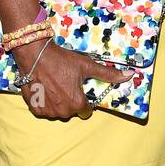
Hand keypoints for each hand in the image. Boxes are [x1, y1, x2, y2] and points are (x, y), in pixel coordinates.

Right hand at [14, 40, 134, 120]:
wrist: (35, 54)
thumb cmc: (62, 60)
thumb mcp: (87, 65)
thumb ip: (108, 74)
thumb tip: (130, 75)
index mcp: (77, 103)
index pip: (86, 111)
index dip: (84, 100)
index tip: (78, 89)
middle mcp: (63, 111)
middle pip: (71, 111)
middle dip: (70, 100)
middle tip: (65, 83)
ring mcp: (48, 111)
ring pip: (57, 111)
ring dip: (57, 102)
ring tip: (53, 85)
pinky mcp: (35, 109)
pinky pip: (44, 110)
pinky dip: (44, 102)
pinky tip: (44, 88)